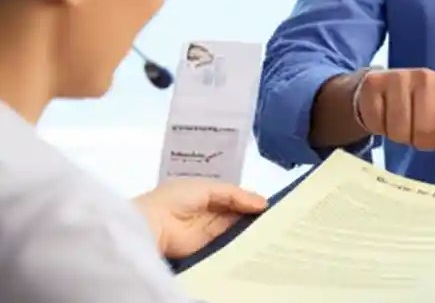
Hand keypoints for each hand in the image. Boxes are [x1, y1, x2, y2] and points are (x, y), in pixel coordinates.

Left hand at [133, 178, 267, 257]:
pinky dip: (244, 241)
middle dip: (255, 213)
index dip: (253, 199)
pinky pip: (231, 243)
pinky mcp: (211, 247)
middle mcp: (211, 211)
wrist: (154, 224)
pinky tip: (260, 239)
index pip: (236, 196)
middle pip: (239, 212)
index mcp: (208, 192)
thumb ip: (236, 195)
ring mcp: (211, 229)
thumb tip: (263, 203)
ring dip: (252, 227)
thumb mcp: (208, 188)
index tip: (275, 203)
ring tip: (275, 226)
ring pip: (237, 228)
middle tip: (280, 216)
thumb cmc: (176, 198)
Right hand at [356, 68, 434, 166]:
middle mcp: (426, 77)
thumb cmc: (420, 108)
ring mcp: (399, 78)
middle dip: (422, 142)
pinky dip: (380, 128)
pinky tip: (384, 118)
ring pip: (400, 128)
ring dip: (401, 136)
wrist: (384, 88)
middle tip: (418, 137)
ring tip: (403, 127)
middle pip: (425, 130)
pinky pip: (377, 122)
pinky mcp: (374, 84)